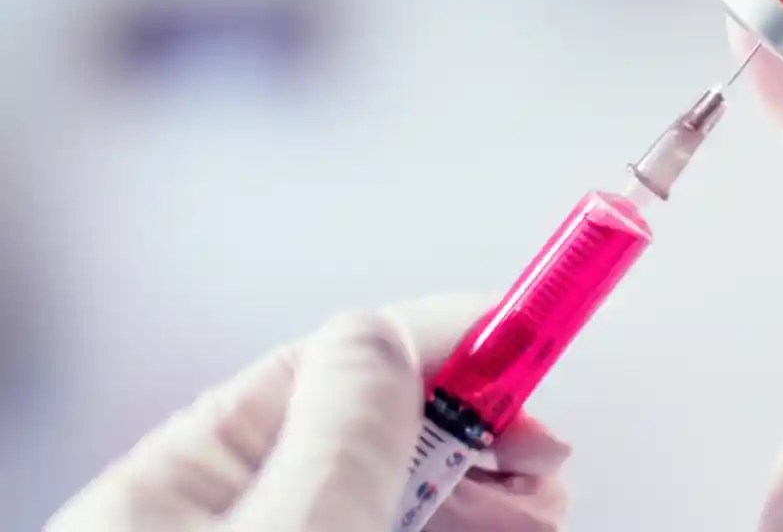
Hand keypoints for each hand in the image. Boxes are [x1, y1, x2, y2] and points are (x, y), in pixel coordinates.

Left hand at [47, 295, 569, 531]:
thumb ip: (337, 437)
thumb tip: (381, 333)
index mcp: (178, 479)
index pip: (329, 367)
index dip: (443, 338)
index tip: (531, 327)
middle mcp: (221, 514)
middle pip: (371, 435)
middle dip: (477, 428)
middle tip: (549, 449)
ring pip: (391, 496)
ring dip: (482, 489)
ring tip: (545, 504)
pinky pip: (391, 530)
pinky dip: (456, 526)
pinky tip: (501, 529)